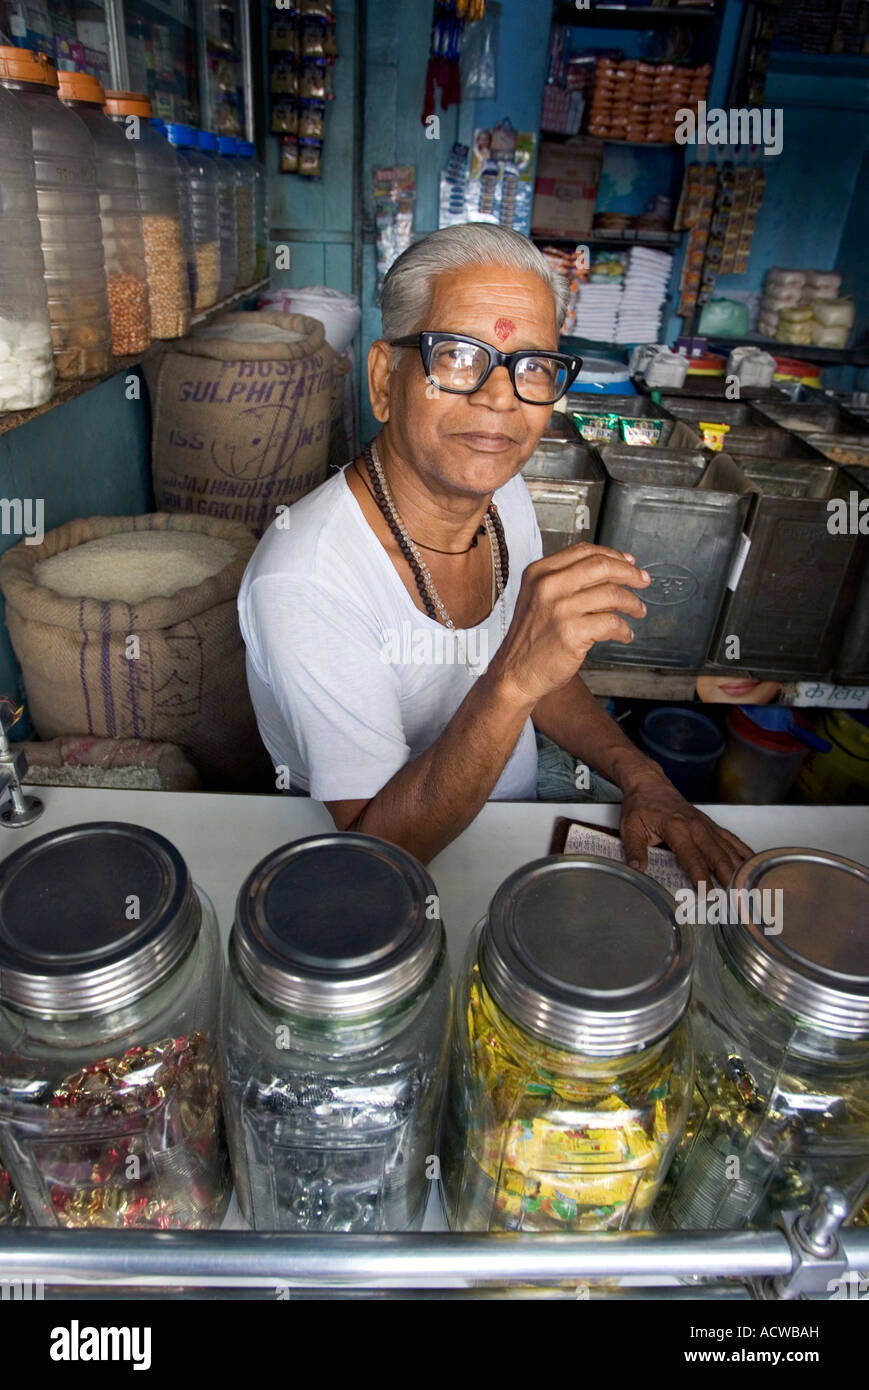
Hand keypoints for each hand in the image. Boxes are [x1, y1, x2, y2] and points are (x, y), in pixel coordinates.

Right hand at [490, 542, 650, 707]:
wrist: (515, 673)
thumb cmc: (531, 638)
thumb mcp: (539, 598)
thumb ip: (568, 581)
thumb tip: (613, 569)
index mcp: (540, 572)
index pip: (584, 551)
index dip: (613, 555)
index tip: (630, 562)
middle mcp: (548, 586)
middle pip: (601, 566)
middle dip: (629, 572)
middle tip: (643, 581)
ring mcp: (560, 609)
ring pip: (612, 594)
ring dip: (632, 603)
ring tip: (638, 610)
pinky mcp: (572, 633)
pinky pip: (611, 623)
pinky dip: (624, 629)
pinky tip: (625, 634)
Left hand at [619, 765, 752, 886]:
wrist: (650, 783)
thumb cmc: (641, 805)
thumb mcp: (630, 827)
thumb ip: (634, 849)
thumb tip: (637, 869)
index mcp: (677, 828)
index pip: (692, 858)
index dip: (702, 878)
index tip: (709, 895)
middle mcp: (696, 827)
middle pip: (717, 856)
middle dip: (728, 878)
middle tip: (737, 898)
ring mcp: (706, 826)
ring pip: (728, 850)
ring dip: (739, 869)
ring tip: (748, 888)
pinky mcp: (711, 825)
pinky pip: (732, 840)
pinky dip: (744, 852)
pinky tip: (752, 865)